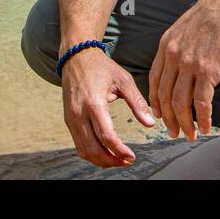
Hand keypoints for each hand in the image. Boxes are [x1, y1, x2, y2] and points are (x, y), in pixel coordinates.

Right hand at [61, 47, 156, 167]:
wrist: (76, 57)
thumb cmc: (102, 67)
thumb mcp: (124, 80)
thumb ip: (137, 102)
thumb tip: (151, 123)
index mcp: (94, 103)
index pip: (106, 136)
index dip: (120, 151)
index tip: (132, 157)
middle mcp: (79, 113)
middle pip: (93, 149)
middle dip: (111, 160)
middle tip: (127, 161)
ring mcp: (71, 118)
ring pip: (84, 150)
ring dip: (101, 160)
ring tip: (118, 160)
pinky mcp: (69, 120)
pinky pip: (78, 144)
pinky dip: (91, 153)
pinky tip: (105, 152)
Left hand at [148, 0, 219, 140]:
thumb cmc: (211, 16)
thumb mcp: (183, 29)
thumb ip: (176, 48)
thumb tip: (177, 68)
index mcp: (165, 46)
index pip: (154, 80)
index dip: (155, 101)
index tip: (160, 114)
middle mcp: (174, 56)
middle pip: (165, 96)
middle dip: (168, 119)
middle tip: (173, 132)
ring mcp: (190, 64)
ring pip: (181, 102)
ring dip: (185, 123)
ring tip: (190, 135)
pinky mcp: (209, 70)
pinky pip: (202, 101)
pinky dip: (203, 118)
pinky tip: (206, 126)